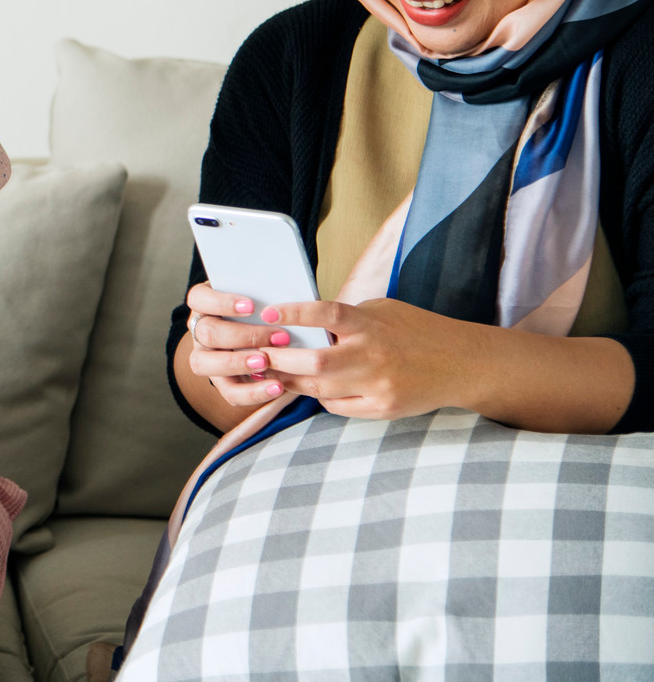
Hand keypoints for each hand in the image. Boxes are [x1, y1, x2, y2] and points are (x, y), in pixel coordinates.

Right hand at [183, 281, 295, 408]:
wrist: (269, 335)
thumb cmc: (264, 307)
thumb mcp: (261, 296)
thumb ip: (264, 294)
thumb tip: (280, 295)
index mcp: (203, 304)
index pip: (199, 299)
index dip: (222, 303)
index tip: (251, 307)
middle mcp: (199, 331)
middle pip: (206, 332)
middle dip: (242, 336)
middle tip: (277, 337)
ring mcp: (206, 357)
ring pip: (204, 364)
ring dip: (237, 363)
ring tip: (266, 362)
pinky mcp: (221, 382)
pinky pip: (229, 392)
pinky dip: (253, 392)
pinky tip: (277, 387)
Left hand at [257, 297, 476, 418]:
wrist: (463, 363)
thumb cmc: (417, 330)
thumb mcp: (383, 310)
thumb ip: (347, 316)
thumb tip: (303, 321)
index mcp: (371, 324)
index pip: (325, 315)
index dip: (293, 313)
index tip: (266, 313)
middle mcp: (373, 355)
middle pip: (313, 363)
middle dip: (278, 360)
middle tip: (256, 354)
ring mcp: (378, 386)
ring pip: (319, 390)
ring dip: (290, 382)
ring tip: (271, 374)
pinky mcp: (383, 409)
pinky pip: (337, 406)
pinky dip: (319, 397)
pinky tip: (310, 389)